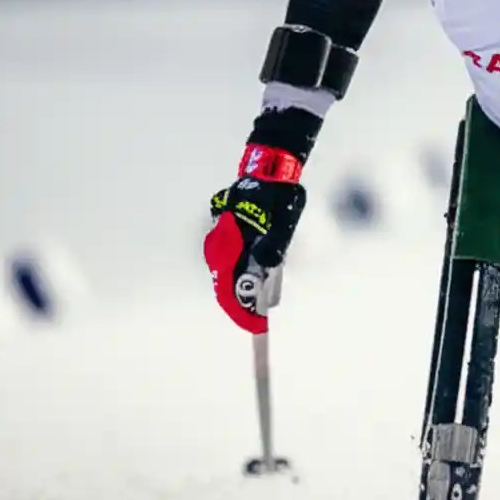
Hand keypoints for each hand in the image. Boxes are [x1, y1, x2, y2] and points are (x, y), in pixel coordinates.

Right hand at [204, 144, 307, 332]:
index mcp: (229, 244)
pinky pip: (227, 260)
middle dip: (240, 303)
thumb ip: (272, 248)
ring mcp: (219, 239)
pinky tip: (249, 279)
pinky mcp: (225, 233)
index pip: (228, 289)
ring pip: (225, 273)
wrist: (267, 172)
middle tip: (256, 319)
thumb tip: (266, 267)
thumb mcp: (281, 224)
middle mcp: (219, 244)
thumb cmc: (276, 198)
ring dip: (239, 288)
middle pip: (224, 284)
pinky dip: (237, 273)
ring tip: (254, 304)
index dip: (240, 311)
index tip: (254, 327)